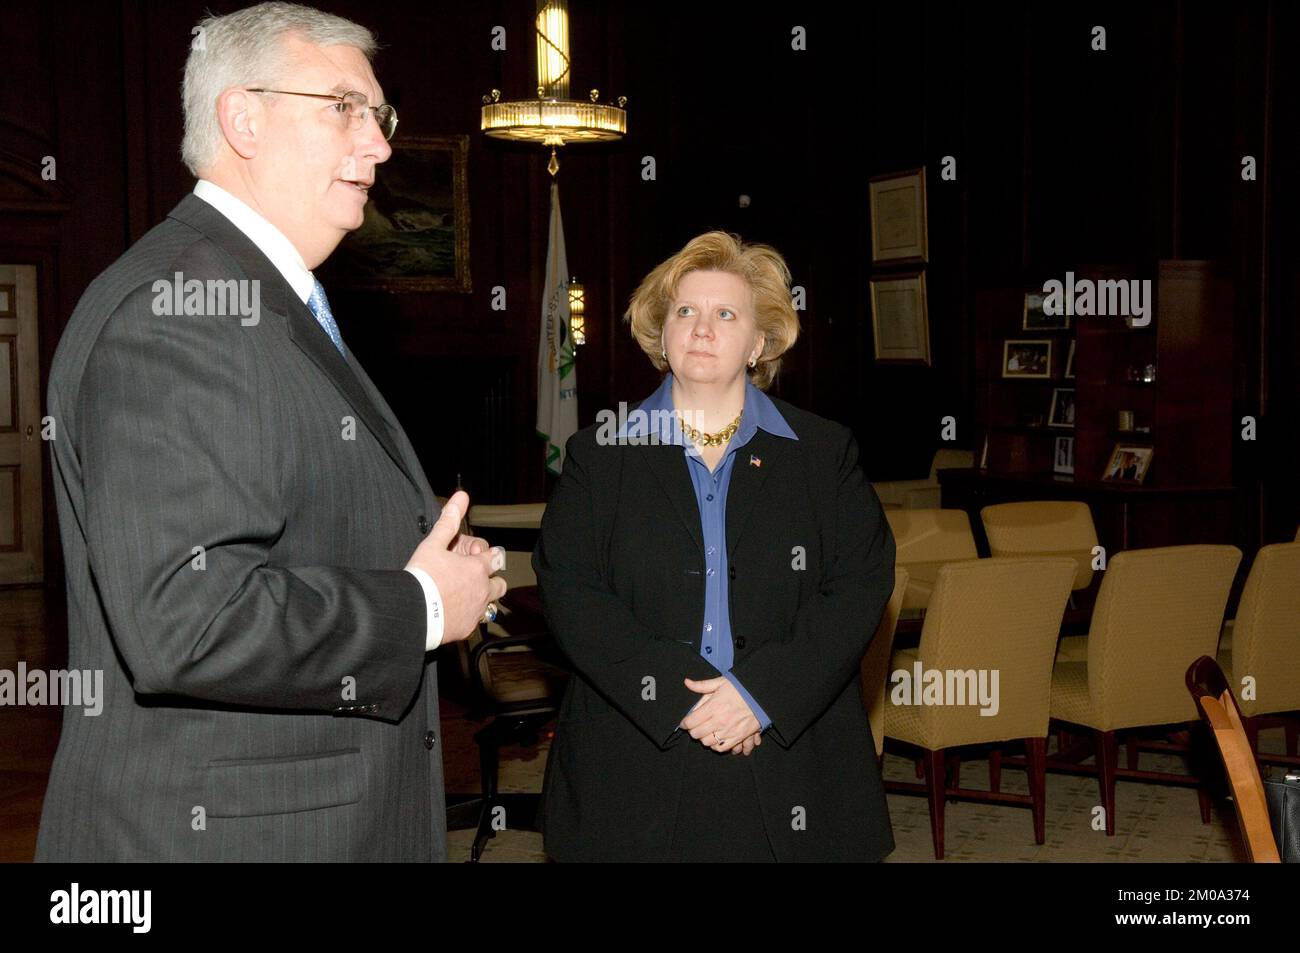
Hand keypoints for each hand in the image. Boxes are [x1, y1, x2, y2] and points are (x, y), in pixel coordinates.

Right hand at [405, 490, 506, 643]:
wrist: (412, 612)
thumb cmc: (422, 577)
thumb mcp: (433, 544)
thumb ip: (449, 521)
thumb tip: (462, 496)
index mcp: (478, 568)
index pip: (495, 557)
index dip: (483, 554)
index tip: (469, 554)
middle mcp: (483, 590)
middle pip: (500, 583)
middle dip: (490, 579)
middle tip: (469, 577)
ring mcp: (477, 610)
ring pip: (492, 604)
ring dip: (483, 598)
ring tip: (463, 595)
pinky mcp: (468, 628)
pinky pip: (476, 621)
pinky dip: (469, 615)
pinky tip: (454, 612)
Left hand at [679, 676, 760, 753]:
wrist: (761, 695)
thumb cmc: (740, 688)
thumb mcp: (720, 682)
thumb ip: (702, 685)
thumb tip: (687, 682)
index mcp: (713, 706)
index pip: (691, 721)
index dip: (684, 723)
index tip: (685, 722)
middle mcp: (720, 720)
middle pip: (697, 734)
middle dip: (693, 730)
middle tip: (695, 726)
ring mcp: (729, 730)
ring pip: (707, 742)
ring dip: (704, 738)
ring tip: (706, 732)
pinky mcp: (738, 737)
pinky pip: (722, 748)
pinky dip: (716, 745)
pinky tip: (716, 739)